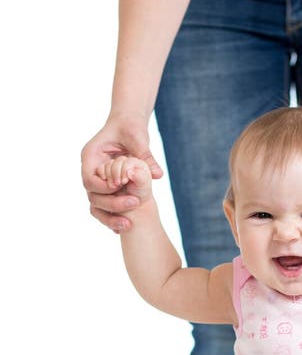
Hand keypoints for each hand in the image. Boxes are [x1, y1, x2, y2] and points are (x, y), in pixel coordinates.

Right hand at [81, 115, 162, 232]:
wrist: (129, 128)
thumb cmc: (130, 128)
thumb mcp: (138, 137)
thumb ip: (145, 155)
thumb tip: (157, 175)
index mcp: (91, 156)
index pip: (90, 179)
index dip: (104, 187)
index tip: (122, 187)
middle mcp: (91, 171)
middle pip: (93, 196)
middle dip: (112, 204)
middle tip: (134, 204)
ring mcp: (98, 182)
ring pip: (97, 206)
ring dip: (111, 217)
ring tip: (128, 225)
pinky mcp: (107, 190)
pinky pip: (106, 208)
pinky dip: (114, 217)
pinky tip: (127, 227)